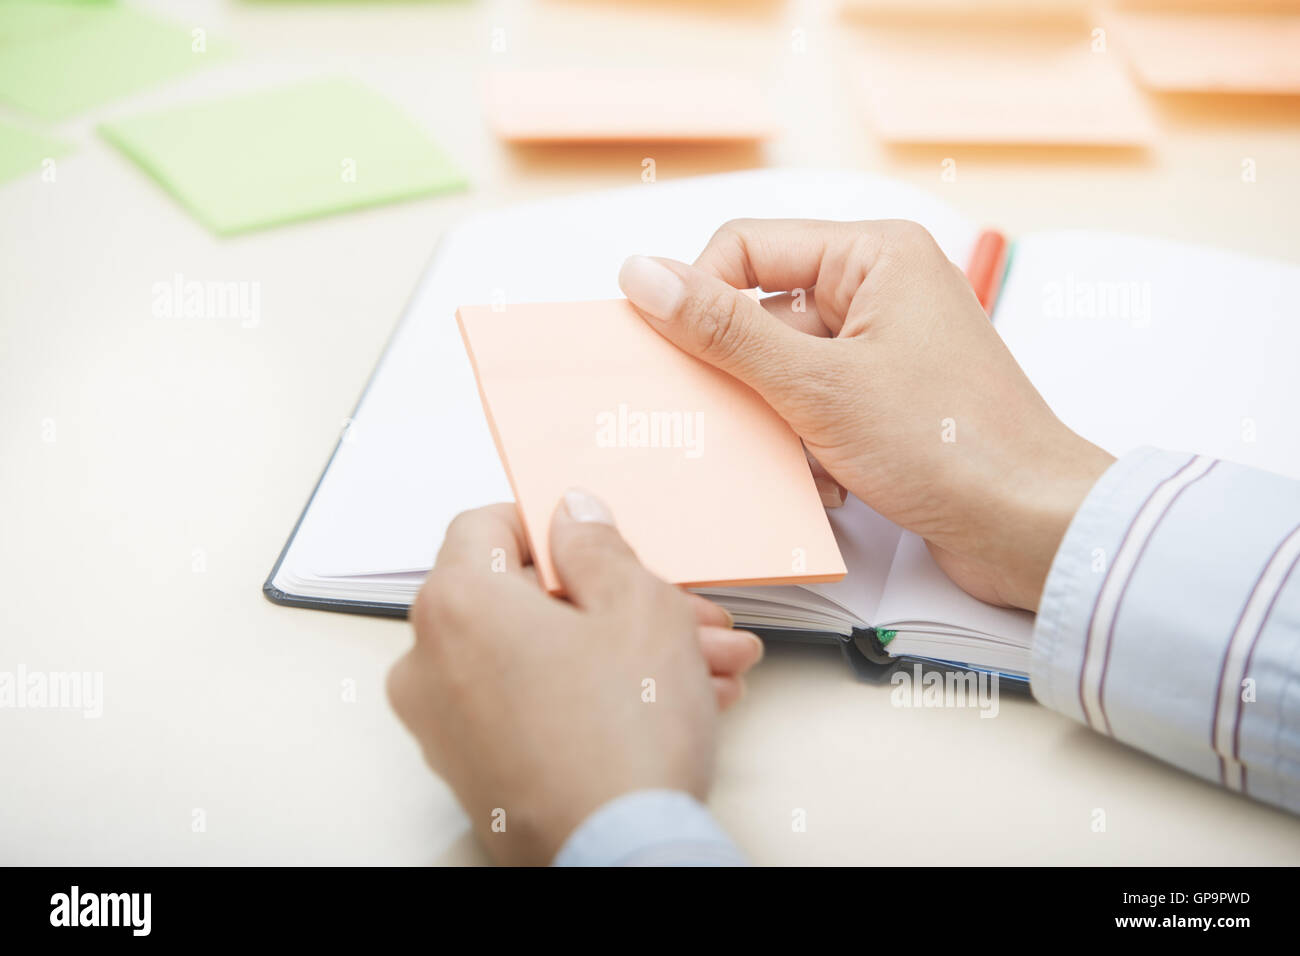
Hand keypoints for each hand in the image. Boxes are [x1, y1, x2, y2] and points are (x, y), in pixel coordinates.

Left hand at [387, 493, 761, 864]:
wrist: (623, 859)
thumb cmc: (624, 741)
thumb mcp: (638, 605)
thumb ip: (598, 544)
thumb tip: (572, 517)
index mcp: (457, 602)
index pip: (486, 524)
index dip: (550, 525)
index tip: (596, 541)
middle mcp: (430, 661)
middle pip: (525, 598)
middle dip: (618, 603)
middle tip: (683, 614)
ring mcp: (445, 723)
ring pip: (541, 655)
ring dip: (622, 652)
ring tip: (702, 668)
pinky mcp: (472, 769)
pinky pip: (532, 705)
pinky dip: (591, 695)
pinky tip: (669, 703)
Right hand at [618, 219, 1114, 610]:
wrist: (1031, 528)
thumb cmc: (947, 445)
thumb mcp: (816, 384)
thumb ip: (723, 330)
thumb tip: (643, 274)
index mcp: (872, 254)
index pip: (744, 247)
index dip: (698, 297)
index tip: (668, 353)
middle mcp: (878, 290)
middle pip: (760, 313)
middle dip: (742, 376)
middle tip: (728, 416)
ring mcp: (884, 349)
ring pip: (781, 371)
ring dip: (777, 423)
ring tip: (808, 458)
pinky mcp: (886, 402)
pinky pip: (811, 409)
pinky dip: (807, 447)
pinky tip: (832, 481)